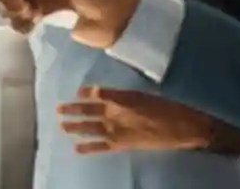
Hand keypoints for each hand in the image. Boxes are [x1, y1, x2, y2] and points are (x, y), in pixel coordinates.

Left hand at [58, 86, 227, 154]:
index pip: (98, 93)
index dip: (86, 92)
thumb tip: (110, 94)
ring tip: (61, 125)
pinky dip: (88, 148)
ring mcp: (117, 131)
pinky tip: (76, 148)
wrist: (181, 128)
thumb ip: (125, 94)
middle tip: (58, 108)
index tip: (77, 91)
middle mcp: (116, 113)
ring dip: (75, 127)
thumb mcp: (145, 93)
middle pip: (89, 110)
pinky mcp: (122, 145)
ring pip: (90, 128)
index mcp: (123, 97)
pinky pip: (101, 147)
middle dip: (73, 109)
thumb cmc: (167, 106)